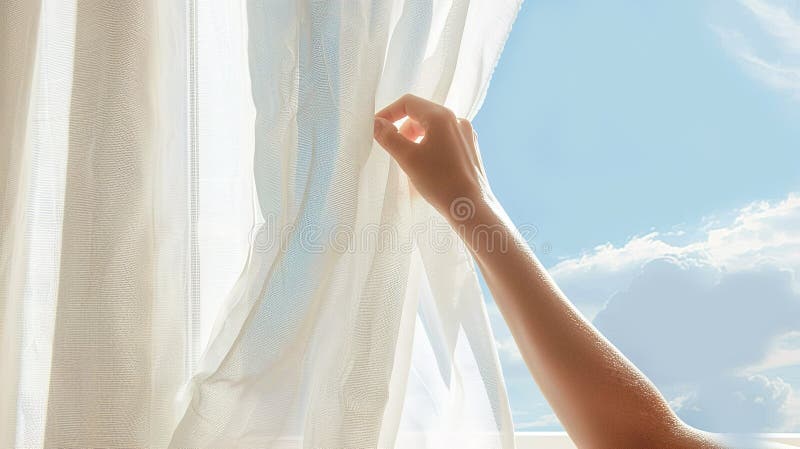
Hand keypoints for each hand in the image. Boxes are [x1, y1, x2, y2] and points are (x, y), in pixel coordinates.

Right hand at [373, 94, 491, 221]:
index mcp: (441, 117)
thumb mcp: (408, 158)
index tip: (376, 129)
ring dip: (416, 137)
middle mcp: (457, 120)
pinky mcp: (470, 149)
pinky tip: (428, 165)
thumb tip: (376, 123)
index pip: (408, 103)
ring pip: (434, 127)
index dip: (388, 113)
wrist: (471, 207)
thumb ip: (388, 137)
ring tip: (410, 159)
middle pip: (421, 114)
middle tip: (393, 148)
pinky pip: (445, 139)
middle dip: (403, 128)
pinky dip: (431, 145)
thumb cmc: (439, 182)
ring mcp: (466, 134)